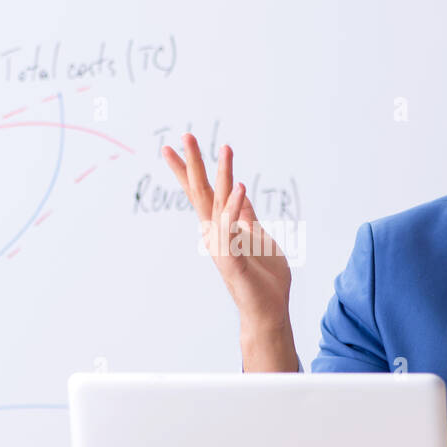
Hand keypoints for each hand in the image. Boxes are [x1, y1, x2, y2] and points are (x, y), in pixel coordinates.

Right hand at [161, 134, 292, 333]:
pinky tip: (241, 187)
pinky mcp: (232, 259)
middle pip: (201, 192)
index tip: (178, 145)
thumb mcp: (258, 237)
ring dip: (222, 174)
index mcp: (222, 227)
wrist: (268, 311)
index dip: (193, 167)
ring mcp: (222, 245)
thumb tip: (240, 192)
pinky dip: (235, 207)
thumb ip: (246, 217)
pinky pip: (232, 229)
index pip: (204, 191)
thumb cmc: (264, 278)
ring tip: (224, 148)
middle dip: (193, 163)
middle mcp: (217, 233)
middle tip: (184, 135)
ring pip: (218, 203)